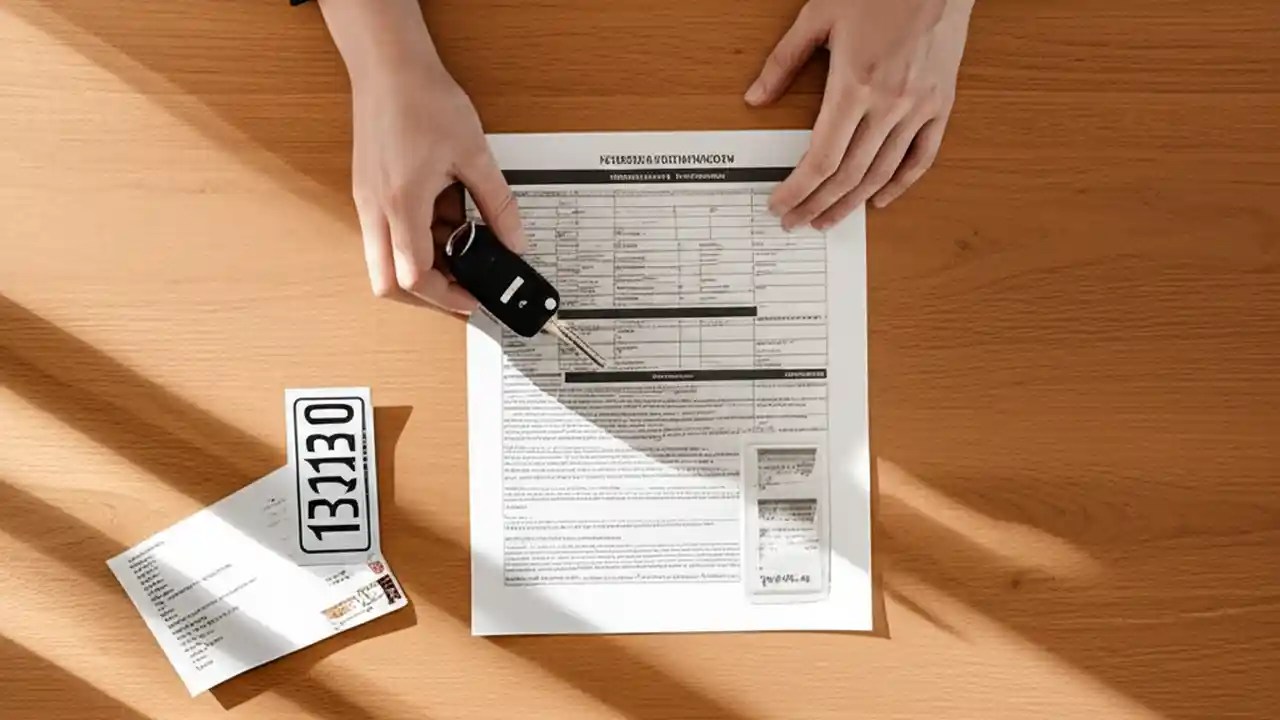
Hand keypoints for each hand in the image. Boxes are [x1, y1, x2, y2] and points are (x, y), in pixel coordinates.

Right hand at [320, 0, 524, 312]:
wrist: (389, 65)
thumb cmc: (422, 99)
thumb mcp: (474, 155)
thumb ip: (498, 205)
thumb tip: (516, 240)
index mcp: (402, 203)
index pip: (414, 277)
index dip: (444, 297)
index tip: (471, 298)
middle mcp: (376, 208)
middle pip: (386, 283)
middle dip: (424, 295)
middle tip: (460, 289)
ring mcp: (367, 202)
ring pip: (385, 260)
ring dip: (422, 261)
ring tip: (458, 236)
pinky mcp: (368, 193)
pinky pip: (387, 234)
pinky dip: (415, 238)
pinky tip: (443, 214)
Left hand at [746, 0, 973, 228]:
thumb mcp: (819, 16)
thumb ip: (783, 61)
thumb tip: (755, 98)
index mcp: (854, 84)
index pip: (821, 158)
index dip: (797, 189)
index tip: (781, 205)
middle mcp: (888, 103)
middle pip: (847, 174)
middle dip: (817, 205)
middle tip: (797, 223)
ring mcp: (917, 107)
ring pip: (881, 173)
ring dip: (851, 204)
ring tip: (829, 220)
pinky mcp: (940, 105)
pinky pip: (922, 157)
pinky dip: (901, 184)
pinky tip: (879, 200)